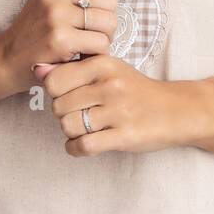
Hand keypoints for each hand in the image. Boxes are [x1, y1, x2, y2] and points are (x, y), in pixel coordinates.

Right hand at [0, 0, 123, 92]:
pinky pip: (101, 44)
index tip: (87, 9)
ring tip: (84, 42)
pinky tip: (79, 54)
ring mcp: (55, 13)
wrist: (8, 57)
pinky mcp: (59, 39)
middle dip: (106, 20)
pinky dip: (96, 54)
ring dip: (103, 38)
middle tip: (86, 31)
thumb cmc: (39, 25)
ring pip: (109, 22)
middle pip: (111, 0)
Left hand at [33, 53, 178, 155]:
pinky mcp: (125, 136)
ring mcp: (118, 111)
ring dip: (70, 132)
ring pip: (68, 126)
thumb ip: (72, 69)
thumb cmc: (136, 90)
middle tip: (77, 115)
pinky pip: (84, 146)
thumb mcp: (107, 70)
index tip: (67, 96)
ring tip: (84, 129)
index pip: (54, 80)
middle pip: (58, 106)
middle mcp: (110, 85)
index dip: (55, 92)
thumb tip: (36, 68)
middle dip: (62, 114)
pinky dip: (76, 149)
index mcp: (103, 64)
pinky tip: (83, 144)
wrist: (177, 110)